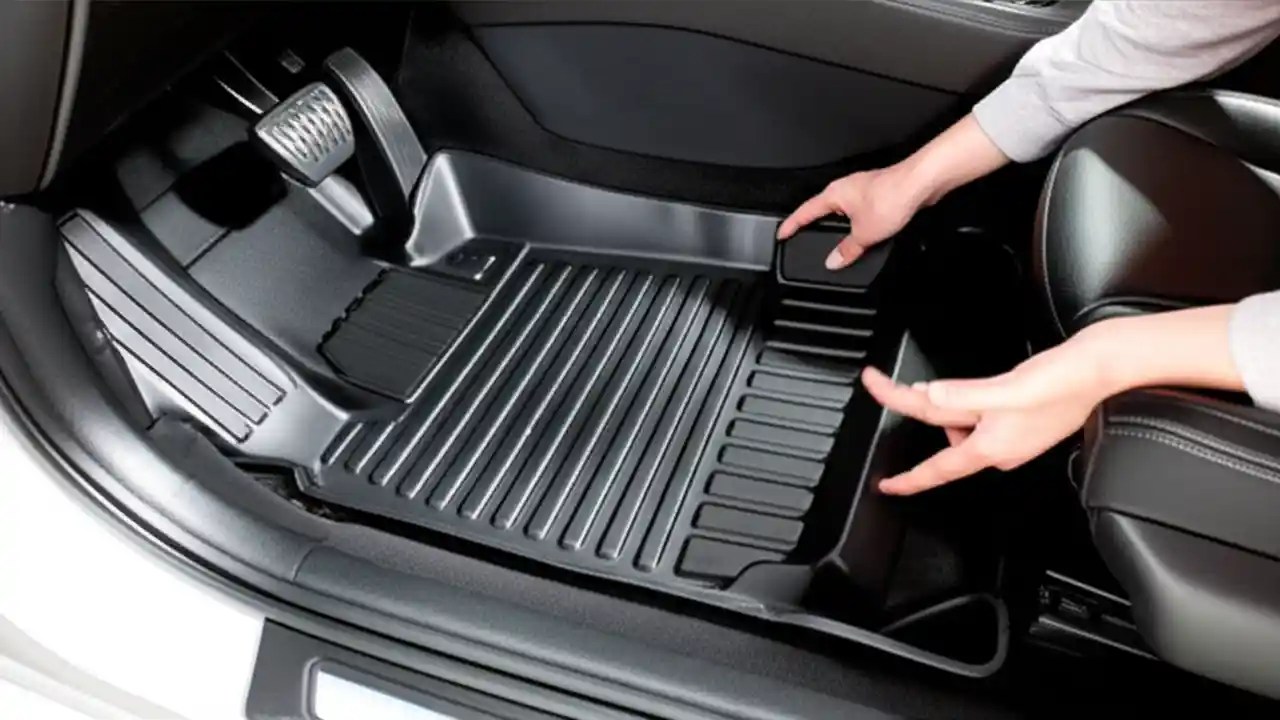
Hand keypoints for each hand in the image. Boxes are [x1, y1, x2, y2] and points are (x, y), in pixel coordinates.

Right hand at [776, 163, 926, 269]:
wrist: (920, 183)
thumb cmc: (892, 197)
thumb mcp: (864, 234)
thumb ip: (847, 250)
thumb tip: (834, 260)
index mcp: (834, 194)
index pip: (805, 212)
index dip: (791, 225)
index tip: (782, 233)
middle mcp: (846, 188)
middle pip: (824, 209)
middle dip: (817, 224)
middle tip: (807, 237)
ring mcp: (863, 188)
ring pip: (845, 210)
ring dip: (843, 225)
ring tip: (843, 242)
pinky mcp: (879, 192)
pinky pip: (861, 210)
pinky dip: (859, 222)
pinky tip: (868, 232)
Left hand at [860, 333, 1116, 494]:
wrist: (1099, 369)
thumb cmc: (1062, 382)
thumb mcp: (1005, 390)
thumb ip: (962, 396)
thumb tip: (929, 397)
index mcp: (991, 447)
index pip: (937, 468)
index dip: (908, 479)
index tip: (885, 486)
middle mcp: (997, 448)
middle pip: (940, 431)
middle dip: (912, 406)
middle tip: (878, 381)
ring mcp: (1009, 436)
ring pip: (958, 422)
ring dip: (943, 402)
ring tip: (952, 379)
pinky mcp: (1018, 421)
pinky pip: (976, 416)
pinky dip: (962, 402)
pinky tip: (966, 388)